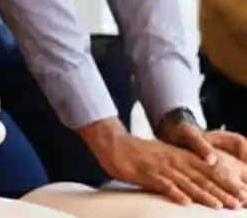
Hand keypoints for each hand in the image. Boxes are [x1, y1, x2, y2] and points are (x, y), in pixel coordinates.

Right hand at [83, 120, 246, 209]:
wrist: (116, 144)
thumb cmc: (141, 154)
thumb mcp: (166, 157)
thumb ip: (182, 168)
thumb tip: (197, 185)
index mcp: (182, 157)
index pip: (210, 171)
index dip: (226, 183)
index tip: (242, 194)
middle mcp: (176, 161)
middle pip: (203, 178)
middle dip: (222, 192)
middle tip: (238, 204)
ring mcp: (162, 167)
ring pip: (187, 183)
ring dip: (203, 195)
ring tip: (219, 205)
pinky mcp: (147, 173)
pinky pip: (164, 185)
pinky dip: (175, 193)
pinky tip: (185, 202)